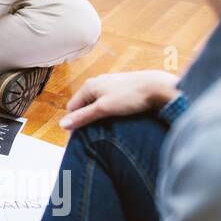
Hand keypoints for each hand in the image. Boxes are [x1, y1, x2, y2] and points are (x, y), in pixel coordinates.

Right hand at [61, 70, 181, 131]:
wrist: (158, 87)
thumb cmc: (130, 96)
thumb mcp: (103, 109)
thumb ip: (83, 116)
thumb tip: (62, 125)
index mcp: (89, 86)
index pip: (72, 107)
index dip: (75, 122)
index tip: (82, 137)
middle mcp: (97, 82)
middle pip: (84, 105)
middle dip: (87, 119)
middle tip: (95, 134)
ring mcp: (109, 84)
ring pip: (97, 104)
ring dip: (99, 115)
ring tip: (108, 126)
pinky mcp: (121, 88)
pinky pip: (108, 102)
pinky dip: (110, 111)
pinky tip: (119, 117)